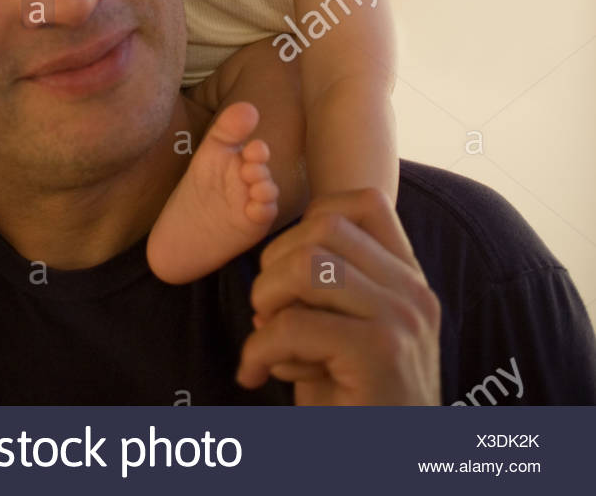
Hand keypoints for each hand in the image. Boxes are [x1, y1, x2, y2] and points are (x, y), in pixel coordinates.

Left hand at [236, 187, 440, 404]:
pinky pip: (293, 325)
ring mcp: (402, 318)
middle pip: (324, 226)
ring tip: (265, 341)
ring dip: (266, 301)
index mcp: (409, 279)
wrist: (386, 467)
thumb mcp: (345, 333)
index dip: (310, 221)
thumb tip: (271, 267)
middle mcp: (413, 291)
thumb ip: (325, 288)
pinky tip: (256, 376)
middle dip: (276, 263)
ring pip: (306, 266)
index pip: (364, 201)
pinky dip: (258, 350)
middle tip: (268, 313)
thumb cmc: (354, 405)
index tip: (289, 270)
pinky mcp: (379, 353)